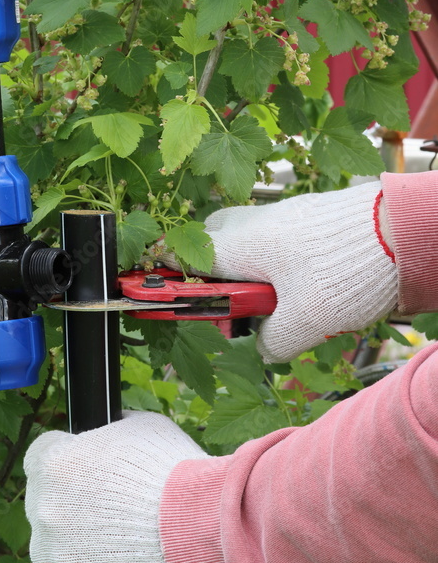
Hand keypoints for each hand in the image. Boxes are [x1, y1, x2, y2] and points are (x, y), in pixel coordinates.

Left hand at [24, 411, 203, 562]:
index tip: (87, 473)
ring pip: (53, 548)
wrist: (196, 526)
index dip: (68, 464)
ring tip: (120, 545)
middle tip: (112, 512)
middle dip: (73, 505)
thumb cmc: (172, 472)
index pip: (42, 458)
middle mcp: (43, 506)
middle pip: (47, 504)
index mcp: (52, 462)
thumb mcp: (140, 427)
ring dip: (77, 545)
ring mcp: (49, 552)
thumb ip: (111, 430)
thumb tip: (112, 429)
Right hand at [159, 181, 397, 361]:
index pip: (185, 259)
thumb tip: (265, 345)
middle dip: (216, 280)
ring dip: (254, 274)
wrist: (401, 230)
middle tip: (238, 311)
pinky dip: (280, 265)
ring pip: (247, 244)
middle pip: (212, 247)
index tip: (161, 299)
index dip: (171, 282)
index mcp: (240, 245)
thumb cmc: (347, 268)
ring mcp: (281, 216)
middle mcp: (253, 224)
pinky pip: (277, 242)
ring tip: (281, 303)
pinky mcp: (306, 217)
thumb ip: (272, 341)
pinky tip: (307, 287)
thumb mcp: (305, 322)